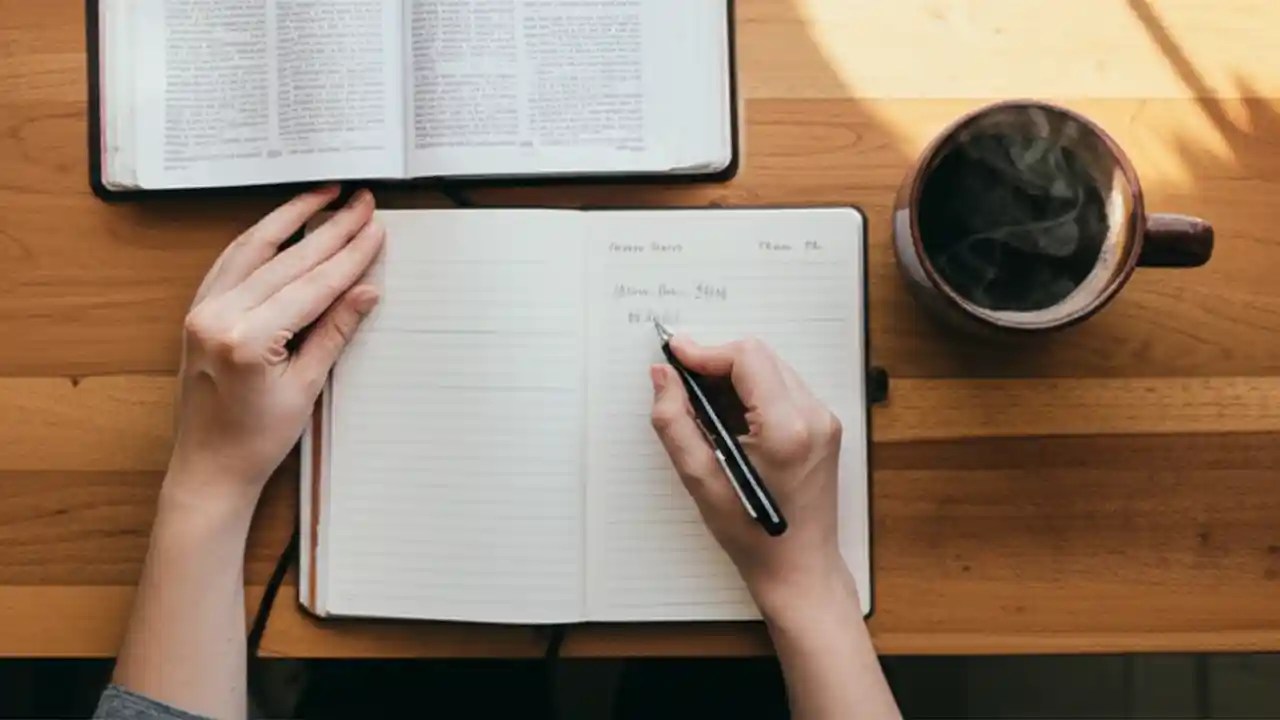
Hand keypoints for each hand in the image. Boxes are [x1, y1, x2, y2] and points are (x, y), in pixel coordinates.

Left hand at [166, 185, 384, 517]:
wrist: (208, 468)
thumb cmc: (256, 441)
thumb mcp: (306, 388)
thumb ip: (334, 332)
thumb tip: (365, 290)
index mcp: (248, 339)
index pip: (311, 285)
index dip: (349, 256)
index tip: (374, 229)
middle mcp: (219, 316)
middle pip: (286, 260)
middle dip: (329, 230)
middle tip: (360, 203)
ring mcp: (202, 311)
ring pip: (252, 249)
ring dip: (290, 219)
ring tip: (323, 196)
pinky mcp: (197, 312)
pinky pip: (230, 263)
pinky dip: (258, 240)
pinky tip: (281, 225)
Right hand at [649, 337, 849, 615]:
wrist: (799, 568)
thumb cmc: (753, 537)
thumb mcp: (701, 481)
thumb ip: (675, 423)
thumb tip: (663, 376)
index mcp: (787, 429)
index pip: (746, 358)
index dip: (705, 352)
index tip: (675, 356)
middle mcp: (813, 417)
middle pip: (760, 357)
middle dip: (717, 363)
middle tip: (682, 386)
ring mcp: (823, 420)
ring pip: (771, 369)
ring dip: (734, 378)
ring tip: (705, 411)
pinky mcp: (823, 426)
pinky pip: (783, 388)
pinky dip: (752, 393)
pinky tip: (731, 422)